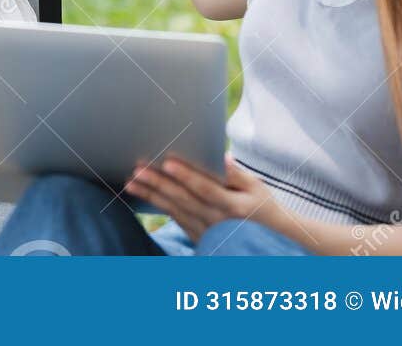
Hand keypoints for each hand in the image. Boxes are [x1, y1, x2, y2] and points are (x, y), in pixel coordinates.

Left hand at [124, 153, 283, 243]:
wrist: (269, 244)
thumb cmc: (262, 208)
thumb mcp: (257, 189)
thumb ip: (236, 174)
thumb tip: (220, 156)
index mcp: (234, 207)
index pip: (206, 190)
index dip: (187, 177)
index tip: (168, 163)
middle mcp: (218, 222)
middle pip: (184, 200)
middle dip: (159, 184)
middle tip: (138, 169)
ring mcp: (207, 233)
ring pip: (175, 211)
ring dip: (151, 196)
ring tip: (131, 181)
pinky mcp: (199, 238)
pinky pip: (176, 219)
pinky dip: (159, 206)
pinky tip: (143, 194)